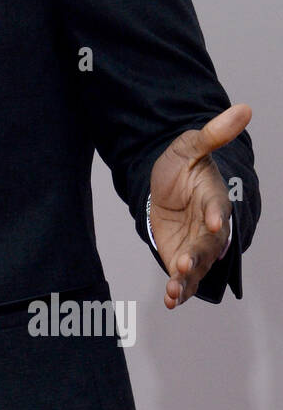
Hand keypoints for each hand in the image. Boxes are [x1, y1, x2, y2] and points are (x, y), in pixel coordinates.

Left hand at [149, 104, 250, 309]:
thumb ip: (212, 135)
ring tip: (174, 289)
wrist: (165, 189)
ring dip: (186, 279)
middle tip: (184, 262)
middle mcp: (209, 228)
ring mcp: (195, 246)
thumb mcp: (189, 147)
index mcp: (213, 199)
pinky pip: (184, 279)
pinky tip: (170, 301)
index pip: (217, 207)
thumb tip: (244, 108)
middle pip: (207, 244)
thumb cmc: (182, 168)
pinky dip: (179, 291)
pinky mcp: (181, 259)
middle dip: (197, 255)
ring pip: (196, 267)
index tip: (214, 222)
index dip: (215, 214)